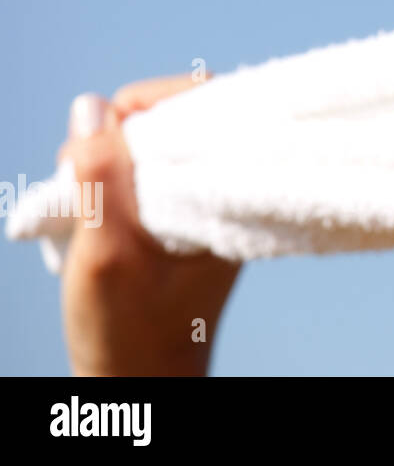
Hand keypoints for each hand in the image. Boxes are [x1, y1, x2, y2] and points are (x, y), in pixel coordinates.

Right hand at [59, 75, 240, 375]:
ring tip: (80, 196)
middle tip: (80, 168)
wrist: (141, 378)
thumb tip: (92, 105)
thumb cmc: (128, 327)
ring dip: (112, 154)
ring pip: (159, 141)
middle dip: (121, 128)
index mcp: (228, 190)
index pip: (210, 101)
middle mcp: (226, 186)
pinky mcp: (184, 211)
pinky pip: (152, 167)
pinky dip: (116, 173)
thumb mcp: (105, 254)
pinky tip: (93, 204)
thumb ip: (100, 177)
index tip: (107, 128)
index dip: (153, 101)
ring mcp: (206, 197)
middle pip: (179, 115)